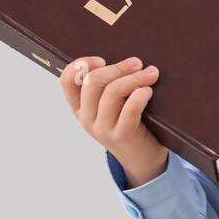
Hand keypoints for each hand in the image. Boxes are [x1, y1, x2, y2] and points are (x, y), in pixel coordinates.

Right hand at [60, 54, 170, 186]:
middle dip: (117, 68)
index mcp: (79, 107)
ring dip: (134, 78)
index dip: (81, 65)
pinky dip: (139, 96)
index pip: (66, 80)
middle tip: (137, 63)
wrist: (142, 159)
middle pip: (93, 82)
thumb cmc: (130, 123)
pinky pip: (129, 110)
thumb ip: (108, 85)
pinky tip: (148, 91)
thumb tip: (126, 59)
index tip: (101, 60)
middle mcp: (86, 118)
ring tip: (151, 74)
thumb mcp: (112, 105)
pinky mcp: (122, 136)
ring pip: (113, 93)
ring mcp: (102, 129)